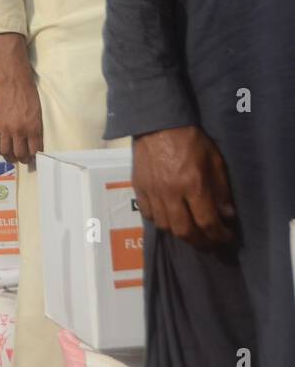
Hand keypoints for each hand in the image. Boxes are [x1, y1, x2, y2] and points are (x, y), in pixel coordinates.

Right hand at [0, 77, 42, 163]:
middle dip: (22, 160)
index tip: (32, 158)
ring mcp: (5, 128)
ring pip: (6, 151)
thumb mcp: (38, 115)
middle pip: (19, 154)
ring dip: (9, 157)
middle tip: (23, 160)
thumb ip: (35, 131)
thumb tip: (33, 145)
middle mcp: (19, 131)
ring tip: (11, 158)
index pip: (34, 151)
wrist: (14, 85)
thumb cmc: (29, 98)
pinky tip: (0, 150)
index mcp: (33, 128)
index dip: (33, 157)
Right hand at [133, 126, 234, 248]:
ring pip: (166, 226)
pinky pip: (149, 215)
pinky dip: (161, 221)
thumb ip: (221, 190)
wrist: (157, 124)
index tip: (227, 237)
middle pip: (184, 230)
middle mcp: (170, 193)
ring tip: (192, 231)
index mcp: (193, 184)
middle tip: (210, 242)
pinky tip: (170, 217)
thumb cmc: (191, 140)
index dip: (219, 235)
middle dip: (201, 241)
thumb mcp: (214, 161)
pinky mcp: (138, 189)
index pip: (207, 222)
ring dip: (181, 233)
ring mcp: (152, 192)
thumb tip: (226, 215)